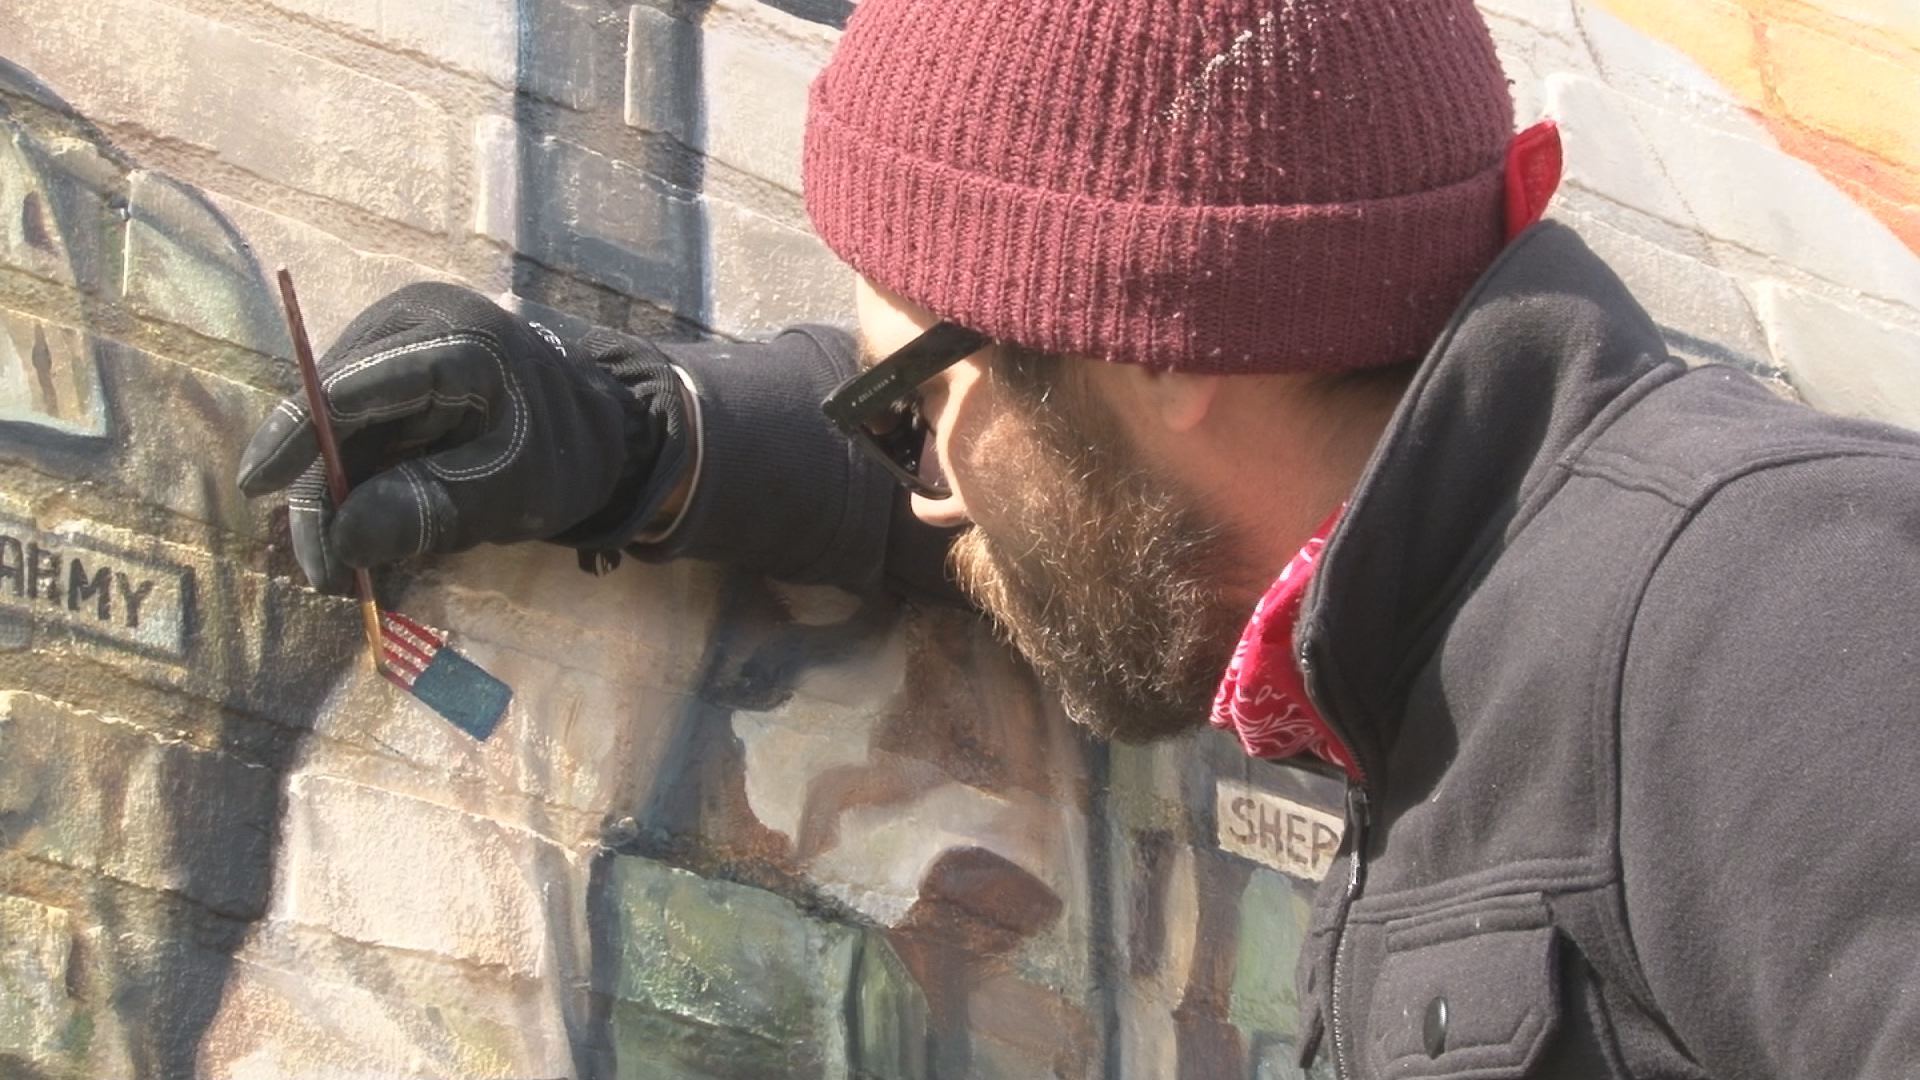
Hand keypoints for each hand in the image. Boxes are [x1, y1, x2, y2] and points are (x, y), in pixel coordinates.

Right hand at [237, 282, 687, 591]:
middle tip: (323, 572)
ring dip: (335, 494)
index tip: (258, 488)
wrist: (600, 433)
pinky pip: (356, 428)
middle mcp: (415, 324)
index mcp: (455, 338)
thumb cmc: (564, 454)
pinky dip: (354, 481)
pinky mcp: (393, 372)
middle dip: (321, 491)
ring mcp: (400, 343)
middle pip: (334, 409)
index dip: (298, 437)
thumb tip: (344, 539)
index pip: (353, 385)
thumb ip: (432, 507)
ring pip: (337, 424)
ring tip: (344, 566)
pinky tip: (363, 532)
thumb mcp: (512, 489)